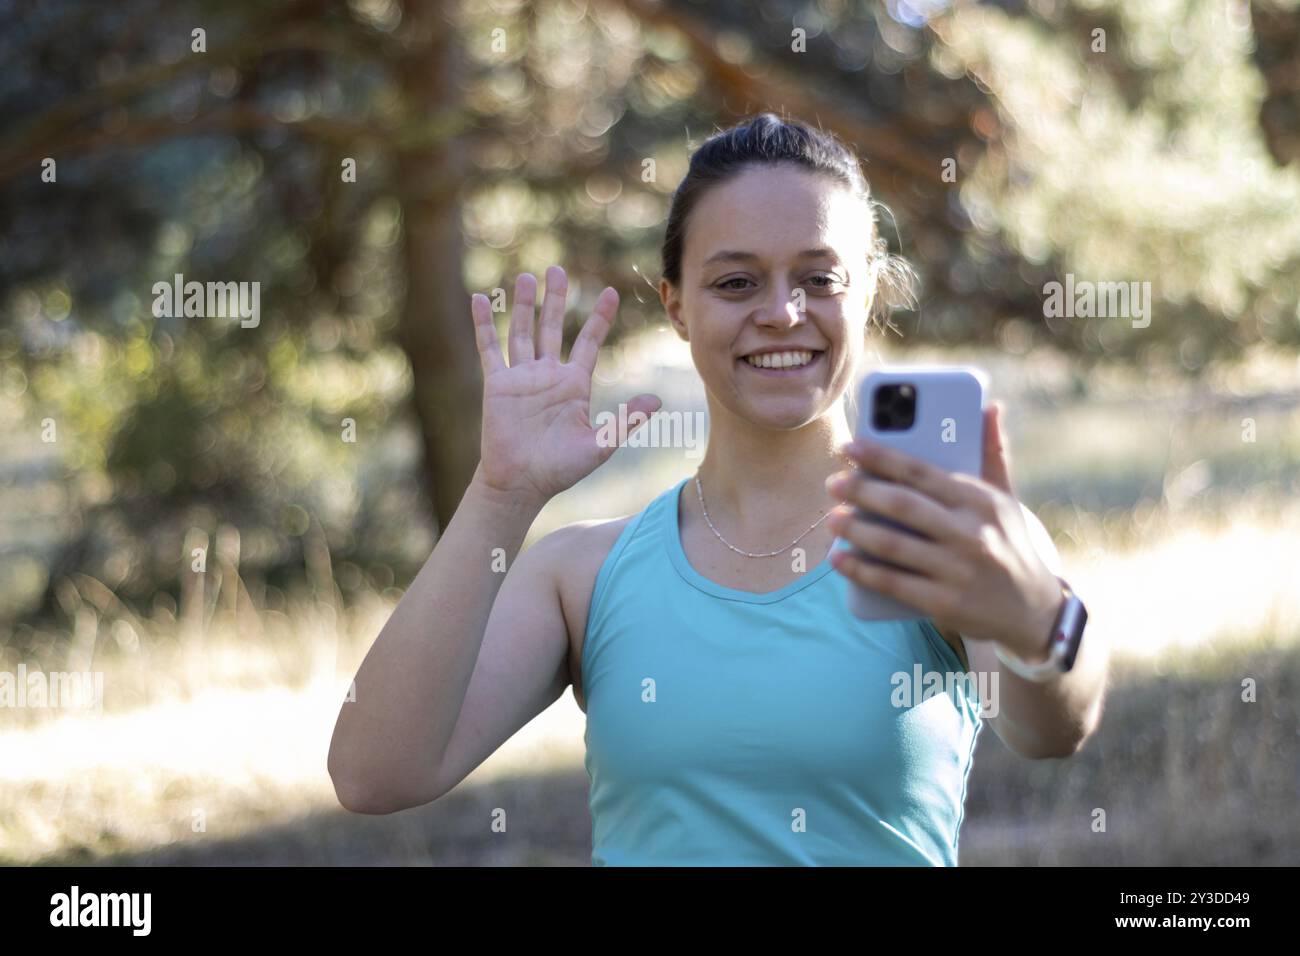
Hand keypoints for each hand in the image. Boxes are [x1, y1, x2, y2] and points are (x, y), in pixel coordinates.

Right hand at [470, 265, 660, 506]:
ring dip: (522, 305)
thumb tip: (658, 401)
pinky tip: (480, 300)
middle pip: (552, 326)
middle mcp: (547, 375)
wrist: (521, 484)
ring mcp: (521, 377)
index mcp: (573, 385)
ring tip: (525, 277)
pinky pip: (489, 348)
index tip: (611, 292)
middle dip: (556, 299)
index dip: (600, 318)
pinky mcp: (496, 384)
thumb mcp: (599, 444)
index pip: (588, 342)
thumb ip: (626, 420)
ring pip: (522, 331)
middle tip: (557, 270)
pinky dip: (484, 324)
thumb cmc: (560, 469)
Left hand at [824, 402, 1062, 661]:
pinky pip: (893, 583)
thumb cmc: (1010, 545)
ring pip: (893, 544)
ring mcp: (957, 570)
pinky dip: (861, 570)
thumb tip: (990, 406)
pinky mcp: (945, 603)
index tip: (850, 448)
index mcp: (980, 501)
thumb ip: (992, 453)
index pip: (922, 472)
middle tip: (833, 484)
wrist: (1035, 611)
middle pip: (902, 505)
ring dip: (855, 530)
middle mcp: (970, 533)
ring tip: (832, 520)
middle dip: (861, 491)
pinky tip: (839, 559)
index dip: (881, 457)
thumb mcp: (1007, 499)